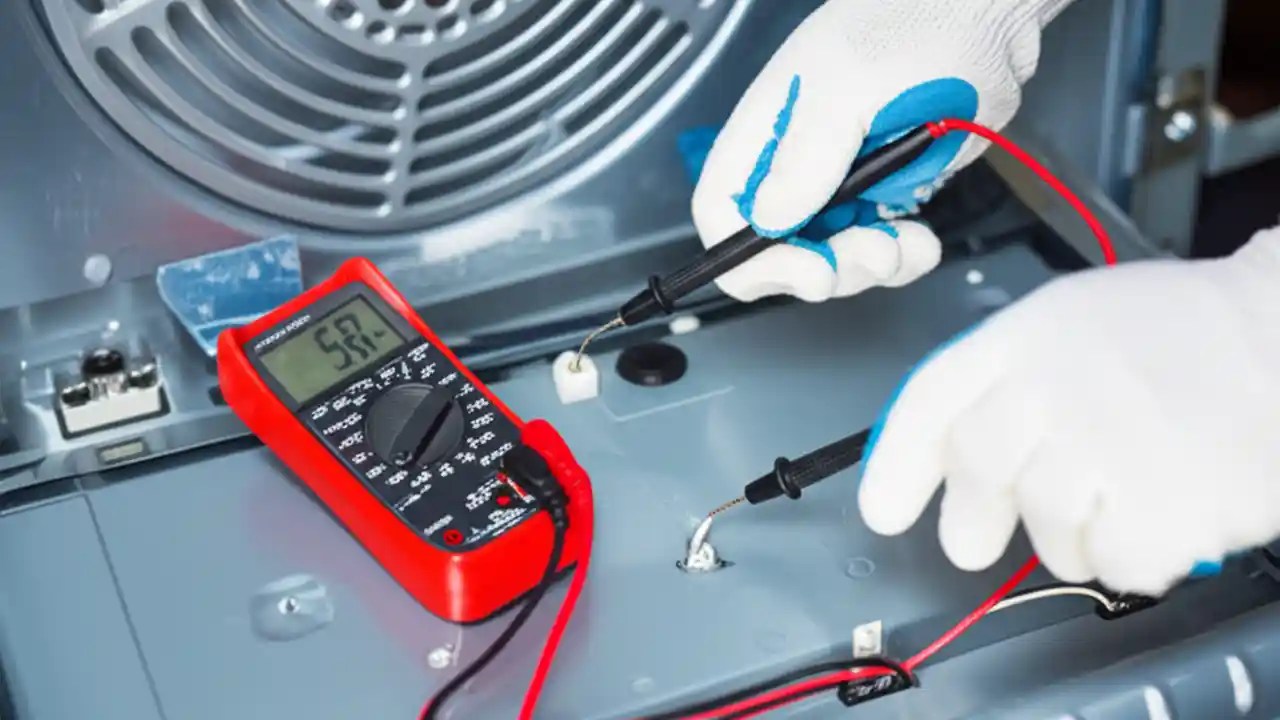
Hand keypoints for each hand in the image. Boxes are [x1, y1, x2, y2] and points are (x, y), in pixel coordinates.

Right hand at [686, 0, 1071, 303]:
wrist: (989, 14)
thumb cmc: (915, 26)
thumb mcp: (850, 89)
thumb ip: (806, 157)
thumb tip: (766, 221)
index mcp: (766, 133)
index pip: (722, 214)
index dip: (747, 256)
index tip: (806, 269)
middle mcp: (796, 164)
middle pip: (778, 250)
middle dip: (826, 266)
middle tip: (873, 253)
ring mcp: (843, 182)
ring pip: (833, 259)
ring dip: (870, 267)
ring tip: (908, 243)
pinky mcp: (887, 192)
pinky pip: (880, 249)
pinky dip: (902, 258)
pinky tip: (923, 240)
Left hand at [858, 227, 1279, 595]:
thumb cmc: (1184, 332)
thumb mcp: (1073, 321)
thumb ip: (1008, 377)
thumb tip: (953, 453)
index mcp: (1025, 337)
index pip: (933, 401)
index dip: (901, 464)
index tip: (883, 512)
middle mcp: (1051, 387)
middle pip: (980, 473)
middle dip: (973, 517)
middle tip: (973, 542)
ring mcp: (1103, 447)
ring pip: (1047, 530)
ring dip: (1072, 532)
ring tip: (1120, 490)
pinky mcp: (1161, 504)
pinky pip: (1115, 562)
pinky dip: (1135, 552)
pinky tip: (1163, 507)